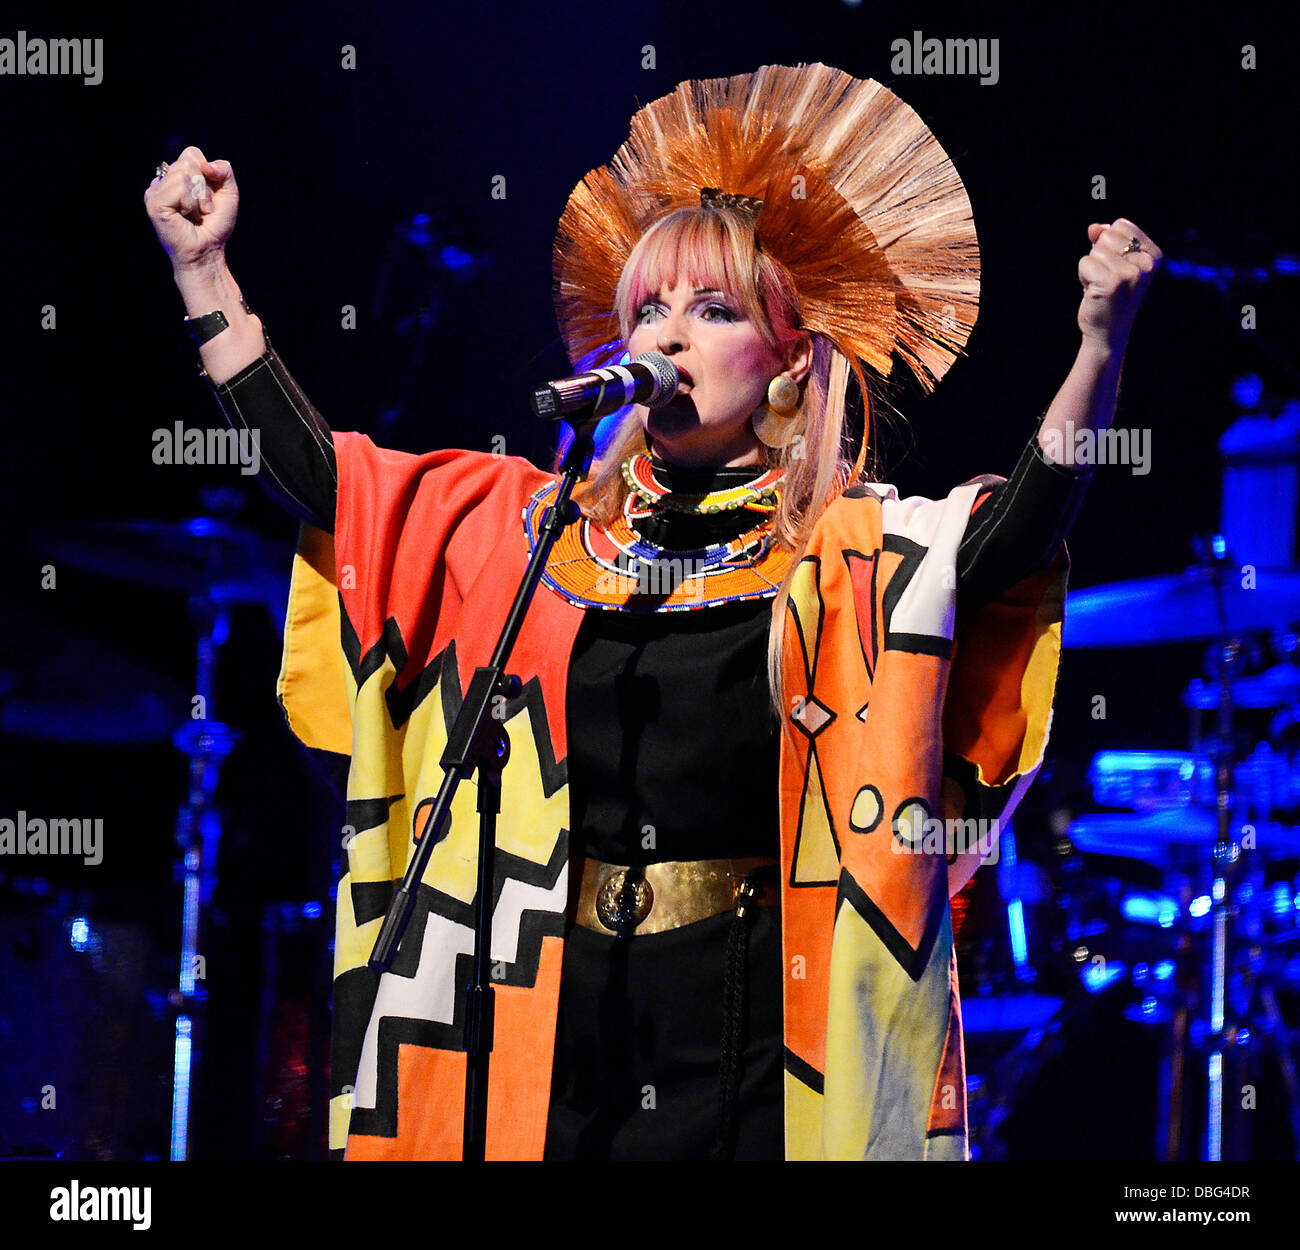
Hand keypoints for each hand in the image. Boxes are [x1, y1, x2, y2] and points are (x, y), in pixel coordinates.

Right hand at [143, 145, 238, 270]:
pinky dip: (190, 204)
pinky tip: (186, 217)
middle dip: (204, 187)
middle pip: (188, 160)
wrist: (207, 252)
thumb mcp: (228, 193)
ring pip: (184, 173)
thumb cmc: (215, 226)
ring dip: (199, 198)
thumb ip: (224, 171)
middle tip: (202, 209)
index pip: (192, 153)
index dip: (207, 174)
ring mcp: (155, 190)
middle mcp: (163, 180)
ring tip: (194, 215)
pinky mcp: (154, 202)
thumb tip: (206, 164)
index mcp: (177, 175)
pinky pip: (179, 187)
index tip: (208, 198)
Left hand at [1077, 217, 1161, 350]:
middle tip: (1106, 279)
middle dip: (1099, 255)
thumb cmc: (1110, 295)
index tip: (1115, 267)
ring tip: (1100, 286)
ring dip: (1090, 268)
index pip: (1121, 225)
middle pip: (1107, 235)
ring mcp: (1130, 273)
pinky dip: (1083, 276)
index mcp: (1153, 255)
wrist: (1108, 332)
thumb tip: (1094, 227)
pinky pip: (1085, 263)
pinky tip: (1094, 291)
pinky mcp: (1111, 283)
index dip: (1109, 244)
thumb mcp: (1112, 264)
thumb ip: (1105, 241)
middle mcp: (1146, 263)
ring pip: (1094, 250)